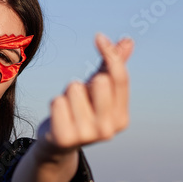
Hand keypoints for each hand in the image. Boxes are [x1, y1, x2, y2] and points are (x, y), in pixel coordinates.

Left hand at [37, 33, 133, 155]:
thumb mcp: (98, 88)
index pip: (119, 78)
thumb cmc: (81, 109)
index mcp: (121, 119)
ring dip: (67, 94)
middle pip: (100, 81)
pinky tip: (57, 116)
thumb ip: (112, 66)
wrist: (58, 144)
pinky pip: (57, 101)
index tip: (98, 37)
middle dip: (86, 82)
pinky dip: (55, 103)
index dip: (110, 53)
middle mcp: (108, 130)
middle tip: (80, 97)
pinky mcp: (65, 137)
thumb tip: (128, 41)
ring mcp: (87, 136)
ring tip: (68, 108)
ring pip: (74, 88)